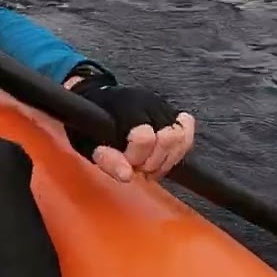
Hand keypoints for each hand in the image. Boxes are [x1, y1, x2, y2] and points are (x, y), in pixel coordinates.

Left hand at [64, 72, 195, 182]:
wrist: (96, 100)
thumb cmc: (91, 124)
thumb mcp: (89, 143)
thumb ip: (107, 159)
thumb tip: (127, 176)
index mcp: (127, 106)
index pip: (145, 138)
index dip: (136, 157)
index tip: (126, 162)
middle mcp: (150, 102)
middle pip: (170, 138)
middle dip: (153, 162)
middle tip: (137, 167)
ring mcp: (164, 107)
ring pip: (183, 138)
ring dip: (167, 160)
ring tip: (148, 165)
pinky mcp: (173, 114)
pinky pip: (187, 134)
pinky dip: (178, 151)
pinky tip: (161, 157)